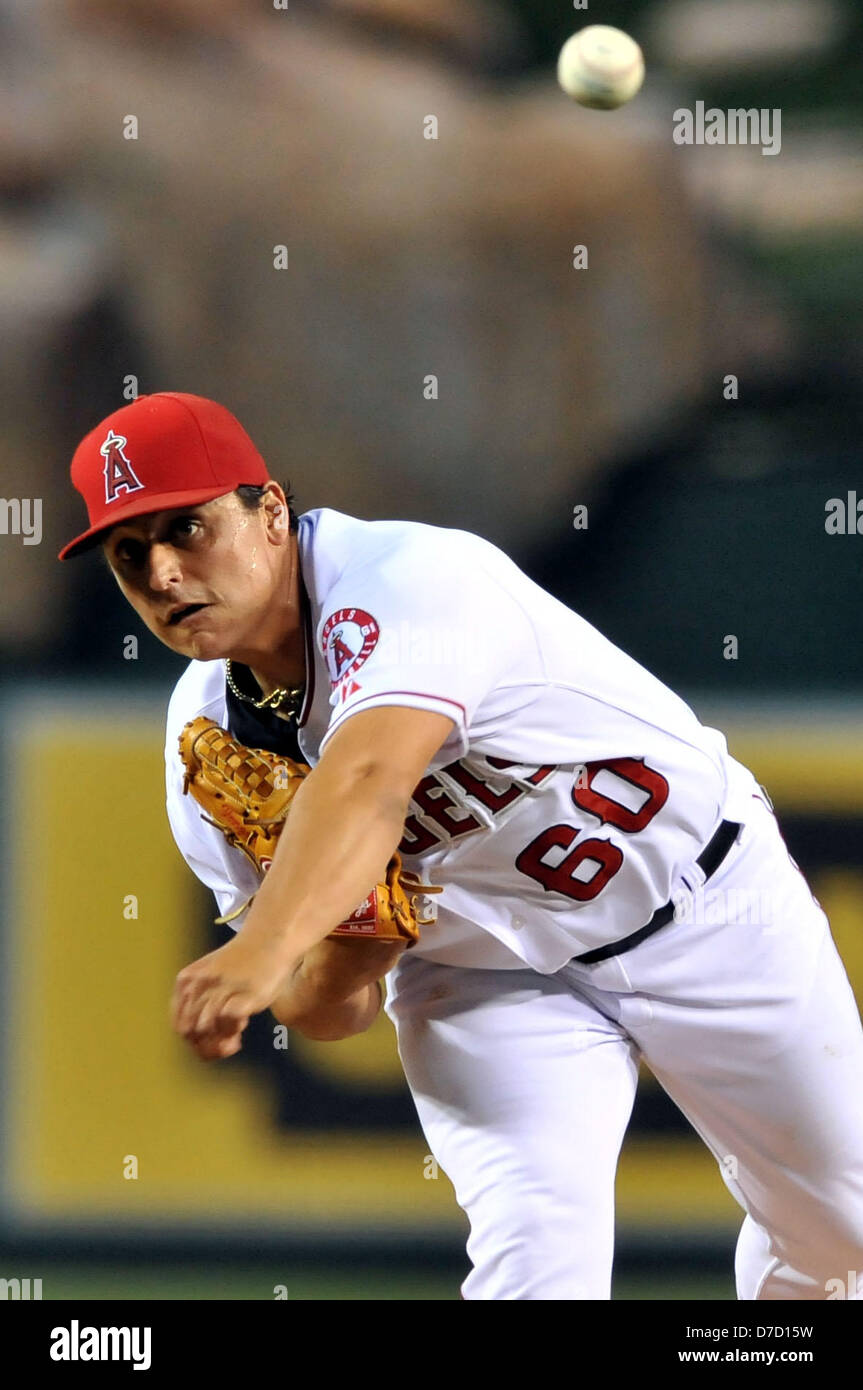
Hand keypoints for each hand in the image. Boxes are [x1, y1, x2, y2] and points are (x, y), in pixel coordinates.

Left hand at [171, 932, 298, 1061]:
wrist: (270, 939)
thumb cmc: (244, 963)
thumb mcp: (211, 976)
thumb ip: (201, 1004)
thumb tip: (202, 1046)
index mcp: (187, 980)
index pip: (180, 1025)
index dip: (195, 1042)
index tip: (213, 1042)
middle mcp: (200, 983)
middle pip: (190, 1032)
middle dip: (207, 1046)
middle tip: (227, 1044)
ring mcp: (221, 987)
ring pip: (206, 1029)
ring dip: (221, 1040)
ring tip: (236, 1034)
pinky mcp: (244, 993)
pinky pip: (228, 1022)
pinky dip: (233, 1030)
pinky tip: (243, 1023)